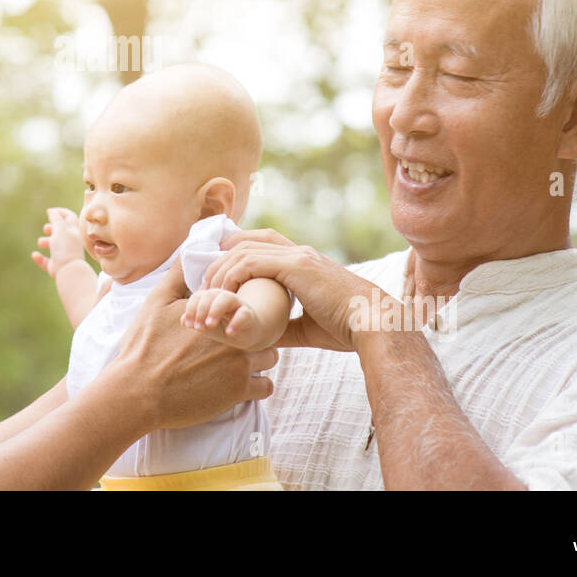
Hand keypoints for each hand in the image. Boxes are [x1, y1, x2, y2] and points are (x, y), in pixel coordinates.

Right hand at [31, 207, 83, 276]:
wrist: (69, 271)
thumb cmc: (65, 248)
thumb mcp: (60, 229)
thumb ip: (56, 219)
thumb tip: (52, 211)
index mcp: (73, 232)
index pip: (70, 217)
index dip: (60, 212)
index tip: (49, 212)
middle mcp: (70, 243)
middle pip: (62, 231)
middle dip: (52, 228)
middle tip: (46, 228)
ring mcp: (64, 255)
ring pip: (54, 246)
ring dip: (45, 242)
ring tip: (41, 243)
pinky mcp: (56, 267)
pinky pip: (47, 261)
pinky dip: (40, 258)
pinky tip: (35, 255)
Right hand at [113, 260, 276, 430]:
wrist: (138, 391)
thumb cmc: (144, 346)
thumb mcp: (157, 302)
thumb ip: (177, 275)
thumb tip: (188, 252)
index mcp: (218, 312)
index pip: (247, 304)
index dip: (243, 311)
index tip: (235, 319)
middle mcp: (235, 336)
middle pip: (264, 330)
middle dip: (254, 335)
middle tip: (237, 343)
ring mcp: (240, 365)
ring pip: (269, 358)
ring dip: (258, 360)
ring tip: (237, 364)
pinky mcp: (239, 392)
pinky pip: (266, 387)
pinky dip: (256, 386)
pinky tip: (238, 385)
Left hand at [182, 288, 264, 349]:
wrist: (248, 332)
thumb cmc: (224, 326)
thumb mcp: (208, 326)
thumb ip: (196, 322)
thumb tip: (182, 320)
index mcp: (211, 298)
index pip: (197, 297)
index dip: (191, 310)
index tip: (188, 325)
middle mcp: (223, 297)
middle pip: (210, 295)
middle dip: (201, 311)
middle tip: (198, 328)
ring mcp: (237, 304)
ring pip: (226, 298)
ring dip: (215, 310)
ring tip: (210, 325)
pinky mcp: (249, 314)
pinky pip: (243, 314)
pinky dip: (235, 323)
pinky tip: (229, 333)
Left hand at [202, 228, 385, 352]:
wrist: (374, 325)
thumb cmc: (348, 329)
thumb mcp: (306, 327)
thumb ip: (282, 325)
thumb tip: (258, 334)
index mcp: (303, 262)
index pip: (260, 244)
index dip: (233, 253)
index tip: (214, 276)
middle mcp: (299, 252)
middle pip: (247, 242)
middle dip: (219, 260)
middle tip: (202, 285)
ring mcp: (298, 256)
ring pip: (244, 250)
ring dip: (220, 271)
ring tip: (207, 293)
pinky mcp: (297, 265)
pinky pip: (252, 262)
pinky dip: (233, 274)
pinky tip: (223, 293)